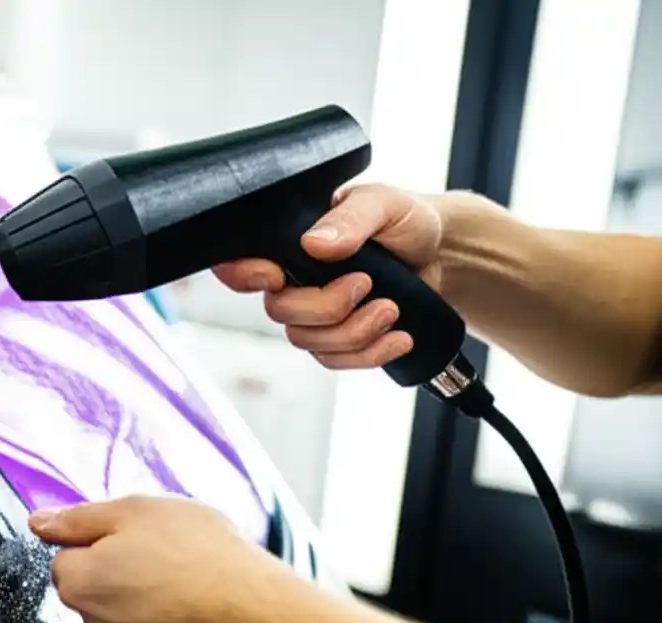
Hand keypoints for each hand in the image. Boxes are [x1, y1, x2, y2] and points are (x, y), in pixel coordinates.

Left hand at [27, 495, 303, 622]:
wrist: (255, 613)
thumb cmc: (201, 557)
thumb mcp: (134, 510)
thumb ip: (79, 517)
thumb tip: (41, 520)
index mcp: (80, 582)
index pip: (65, 554)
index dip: (98, 536)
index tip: (129, 531)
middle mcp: (95, 622)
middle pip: (92, 583)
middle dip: (118, 563)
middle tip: (160, 546)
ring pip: (122, 606)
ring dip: (143, 588)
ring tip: (183, 570)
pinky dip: (165, 613)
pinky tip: (194, 596)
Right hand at [213, 184, 444, 369]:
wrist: (441, 255)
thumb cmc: (405, 221)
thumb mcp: (382, 204)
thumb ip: (350, 218)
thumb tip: (315, 243)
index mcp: (290, 242)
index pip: (240, 263)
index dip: (243, 275)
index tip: (276, 275)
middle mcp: (294, 280)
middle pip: (281, 311)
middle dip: (328, 307)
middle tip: (367, 284)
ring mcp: (314, 314)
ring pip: (308, 341)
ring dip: (355, 332)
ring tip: (391, 308)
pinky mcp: (338, 339)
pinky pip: (335, 361)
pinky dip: (370, 354)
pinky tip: (398, 336)